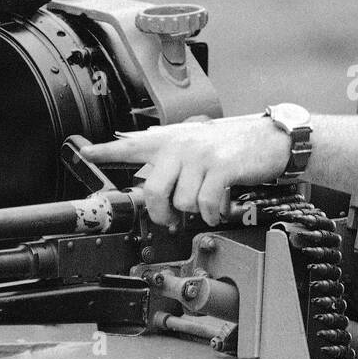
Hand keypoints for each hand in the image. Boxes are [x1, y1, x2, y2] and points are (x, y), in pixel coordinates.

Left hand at [79, 116, 291, 225]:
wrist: (273, 139)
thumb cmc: (238, 147)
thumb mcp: (202, 145)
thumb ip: (177, 161)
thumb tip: (159, 186)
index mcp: (174, 141)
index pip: (132, 145)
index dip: (105, 151)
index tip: (84, 152)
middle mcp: (182, 145)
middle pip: (152, 189)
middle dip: (162, 213)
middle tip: (172, 219)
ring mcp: (201, 155)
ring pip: (181, 201)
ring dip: (196, 212)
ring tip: (209, 206)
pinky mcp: (221, 166)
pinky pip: (205, 203)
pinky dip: (212, 214)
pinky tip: (219, 209)